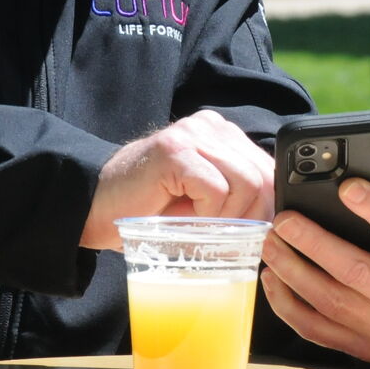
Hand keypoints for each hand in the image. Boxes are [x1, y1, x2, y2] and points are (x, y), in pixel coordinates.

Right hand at [81, 111, 273, 249]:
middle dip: (253, 218)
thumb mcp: (202, 201)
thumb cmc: (146, 211)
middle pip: (265, 175)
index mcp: (222, 134)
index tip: (252, 235)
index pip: (269, 168)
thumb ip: (236, 198)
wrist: (92, 208)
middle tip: (227, 242)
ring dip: (230, 219)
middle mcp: (211, 127)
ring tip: (202, 232)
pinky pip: (218, 189)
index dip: (267, 206)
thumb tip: (277, 222)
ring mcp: (192, 135)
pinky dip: (209, 216)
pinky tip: (187, 223)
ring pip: (247, 183)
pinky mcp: (175, 151)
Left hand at [259, 177, 369, 365]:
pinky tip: (273, 279)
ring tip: (271, 242)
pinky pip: (315, 329)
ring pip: (329, 300)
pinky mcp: (361, 347)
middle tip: (284, 219)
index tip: (347, 188)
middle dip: (313, 242)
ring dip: (292, 270)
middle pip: (355, 270)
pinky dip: (287, 305)